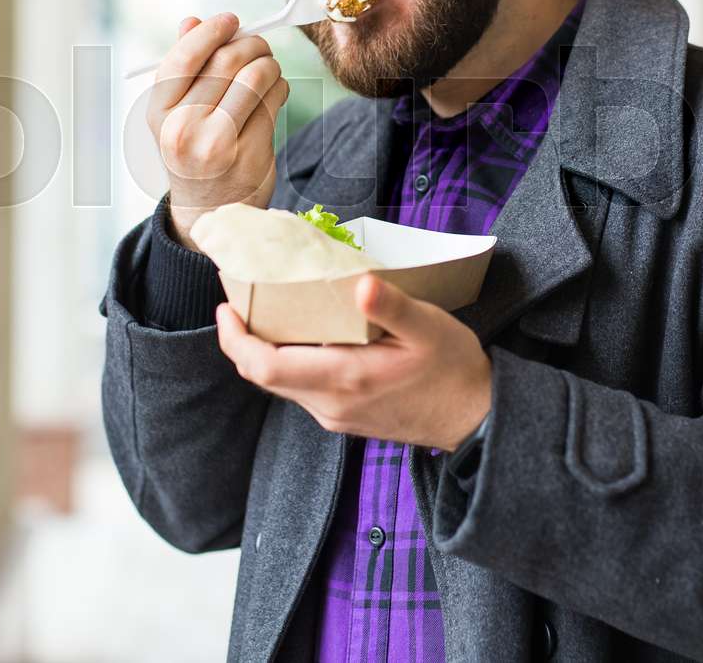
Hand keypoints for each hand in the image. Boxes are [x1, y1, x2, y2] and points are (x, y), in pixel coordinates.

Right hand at [145, 13, 289, 248]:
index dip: (211, 30)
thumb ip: (183, 67)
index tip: (231, 20)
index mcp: (160, 113)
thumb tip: (191, 21)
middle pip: (227, 61)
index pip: (184, 57)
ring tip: (268, 69)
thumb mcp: (176, 112)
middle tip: (259, 45)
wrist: (208, 210)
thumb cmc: (193, 149)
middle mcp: (184, 129)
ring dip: (270, 64)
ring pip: (256, 77)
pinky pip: (274, 101)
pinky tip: (275, 92)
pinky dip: (280, 88)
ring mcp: (218, 144)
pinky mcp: (250, 154)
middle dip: (251, 44)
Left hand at [215, 274, 491, 450]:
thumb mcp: (428, 328)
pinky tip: (305, 336)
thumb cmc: (453, 368)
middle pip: (263, 376)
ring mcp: (335, 416)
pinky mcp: (344, 418)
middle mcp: (330, 404)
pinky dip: (290, 362)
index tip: (227, 307)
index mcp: (343, 378)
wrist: (475, 419)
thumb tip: (359, 283)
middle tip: (241, 300)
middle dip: (243, 340)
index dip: (235, 339)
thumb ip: (391, 306)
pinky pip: (301, 390)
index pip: (263, 366)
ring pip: (281, 384)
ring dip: (266, 351)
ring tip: (268, 312)